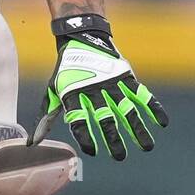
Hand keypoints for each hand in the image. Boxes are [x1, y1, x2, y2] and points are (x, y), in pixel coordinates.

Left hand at [34, 16, 168, 160]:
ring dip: (138, 129)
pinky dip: (153, 107)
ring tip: (146, 147)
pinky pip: (142, 93)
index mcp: (74, 94)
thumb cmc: (67, 70)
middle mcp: (94, 89)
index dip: (85, 135)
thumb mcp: (55, 89)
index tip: (92, 151)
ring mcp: (112, 82)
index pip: (79, 119)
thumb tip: (33, 142)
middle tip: (119, 157)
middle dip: (113, 139)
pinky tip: (161, 122)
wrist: (83, 37)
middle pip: (105, 118)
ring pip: (127, 109)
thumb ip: (48, 117)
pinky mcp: (126, 76)